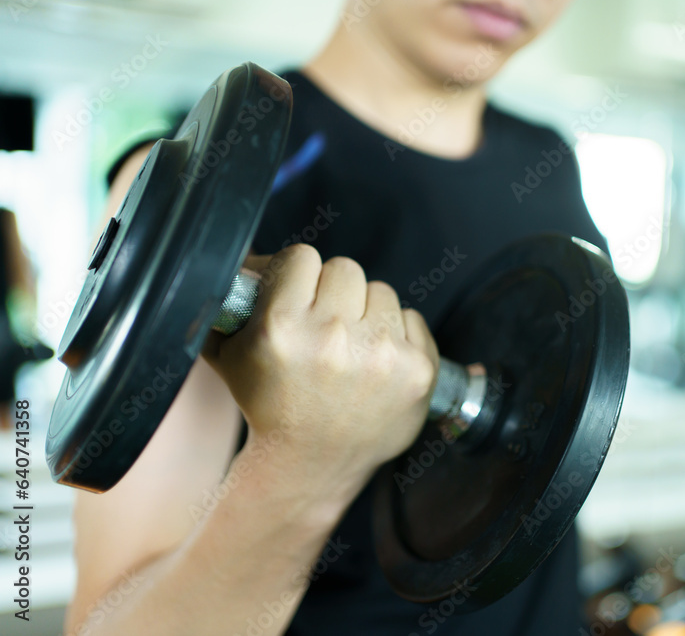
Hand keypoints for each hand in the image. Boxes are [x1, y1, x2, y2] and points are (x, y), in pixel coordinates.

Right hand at [202, 244, 438, 502]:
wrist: (311, 464)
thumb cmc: (269, 405)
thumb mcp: (229, 354)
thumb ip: (231, 301)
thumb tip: (250, 259)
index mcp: (282, 328)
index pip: (302, 257)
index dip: (299, 276)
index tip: (299, 297)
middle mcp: (333, 338)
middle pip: (346, 269)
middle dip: (335, 292)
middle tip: (326, 325)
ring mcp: (381, 355)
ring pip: (381, 291)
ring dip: (368, 313)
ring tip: (351, 348)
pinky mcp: (417, 370)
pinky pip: (412, 318)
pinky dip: (398, 334)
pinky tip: (377, 362)